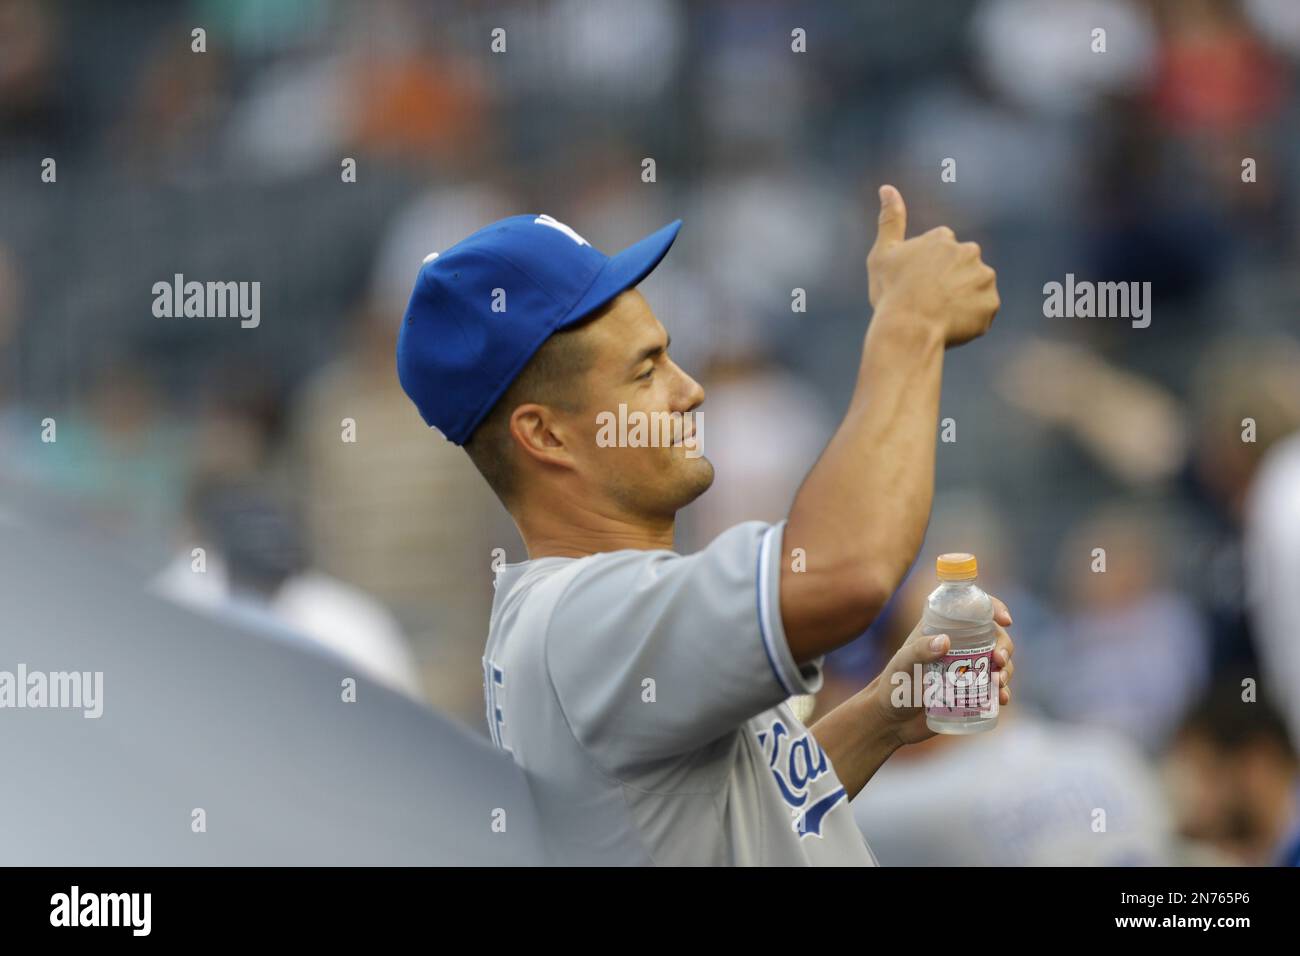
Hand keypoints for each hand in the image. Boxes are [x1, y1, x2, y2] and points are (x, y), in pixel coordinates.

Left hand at [864, 594, 1015, 748]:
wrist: (892, 721)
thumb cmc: (893, 685)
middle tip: (999, 659)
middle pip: (994, 637)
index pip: (972, 610)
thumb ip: (919, 651)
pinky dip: (1003, 692)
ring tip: (1000, 682)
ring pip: (999, 663)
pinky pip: (995, 689)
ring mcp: (968, 669)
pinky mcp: (972, 691)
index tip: (1005, 620)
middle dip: (1005, 646)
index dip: (993, 608)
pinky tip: (1002, 699)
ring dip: (1007, 670)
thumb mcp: (901, 664)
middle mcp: (959, 646)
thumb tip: (946, 641)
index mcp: (941, 628)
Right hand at [866, 184, 999, 347]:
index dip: (925, 272)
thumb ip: (890, 220)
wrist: (909, 328)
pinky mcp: (991, 304)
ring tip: (938, 316)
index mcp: (943, 238)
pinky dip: (970, 320)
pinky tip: (949, 326)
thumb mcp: (883, 254)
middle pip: (960, 269)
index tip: (914, 285)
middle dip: (948, 283)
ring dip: (960, 301)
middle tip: (927, 303)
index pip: (939, 253)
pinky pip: (982, 312)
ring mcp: (983, 278)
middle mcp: (969, 252)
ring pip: (973, 290)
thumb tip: (886, 187)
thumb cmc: (892, 292)